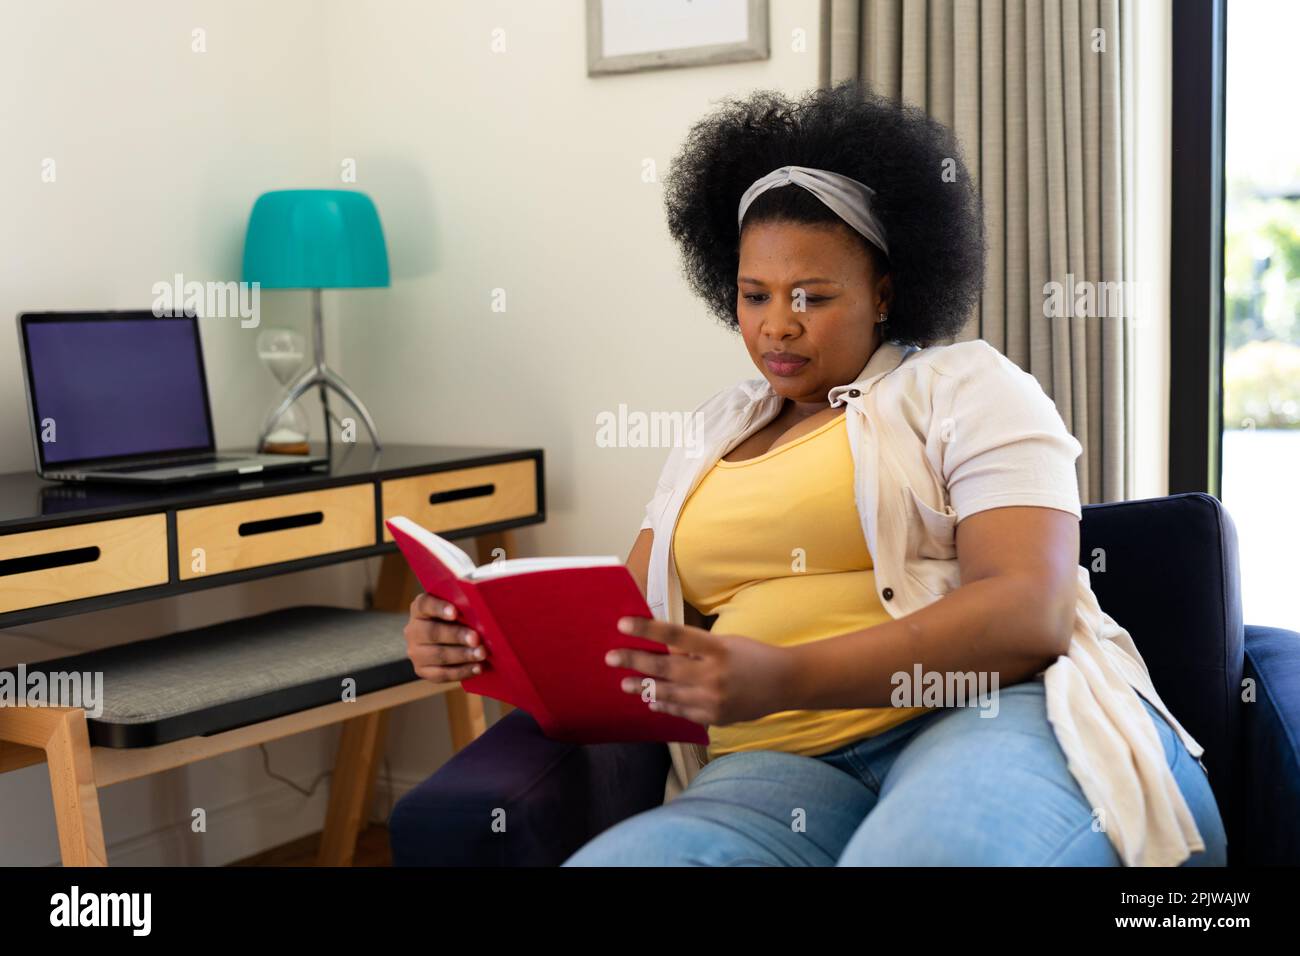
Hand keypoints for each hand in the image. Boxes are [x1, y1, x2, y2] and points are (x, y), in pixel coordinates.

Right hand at [403, 593, 486, 682]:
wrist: (452, 642)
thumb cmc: (460, 619)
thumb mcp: (459, 609)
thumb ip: (465, 607)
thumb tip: (481, 612)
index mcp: (420, 609)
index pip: (424, 605)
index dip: (439, 608)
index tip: (455, 612)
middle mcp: (413, 630)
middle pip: (432, 633)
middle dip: (456, 636)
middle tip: (476, 639)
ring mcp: (415, 653)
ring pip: (438, 655)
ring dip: (462, 655)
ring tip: (482, 654)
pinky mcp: (422, 671)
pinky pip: (441, 674)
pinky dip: (462, 671)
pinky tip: (477, 668)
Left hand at [606, 616, 792, 725]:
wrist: (785, 684)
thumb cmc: (752, 656)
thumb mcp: (725, 642)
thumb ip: (694, 647)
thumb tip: (661, 647)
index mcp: (717, 648)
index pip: (675, 635)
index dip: (647, 629)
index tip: (623, 624)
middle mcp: (713, 675)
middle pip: (665, 667)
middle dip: (634, 662)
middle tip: (610, 658)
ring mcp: (713, 700)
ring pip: (668, 693)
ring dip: (643, 687)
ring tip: (624, 684)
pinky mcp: (715, 718)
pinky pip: (681, 711)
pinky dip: (664, 705)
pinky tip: (650, 700)